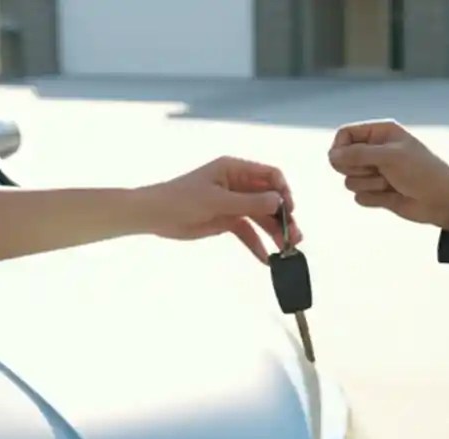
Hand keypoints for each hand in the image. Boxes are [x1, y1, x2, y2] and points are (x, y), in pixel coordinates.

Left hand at [141, 156, 301, 263]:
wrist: (155, 215)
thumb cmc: (182, 199)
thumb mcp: (218, 200)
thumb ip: (249, 202)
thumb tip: (279, 201)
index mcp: (235, 169)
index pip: (270, 176)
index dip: (283, 191)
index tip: (290, 209)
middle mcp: (238, 184)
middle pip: (269, 200)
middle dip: (283, 218)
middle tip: (294, 237)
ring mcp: (233, 203)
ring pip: (261, 218)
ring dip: (274, 233)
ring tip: (286, 250)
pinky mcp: (227, 221)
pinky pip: (247, 232)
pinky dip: (256, 244)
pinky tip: (265, 259)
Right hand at [327, 119, 448, 229]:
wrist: (441, 200)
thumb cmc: (421, 171)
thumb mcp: (391, 156)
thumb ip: (359, 154)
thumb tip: (332, 156)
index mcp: (380, 134)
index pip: (345, 135)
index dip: (340, 148)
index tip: (342, 159)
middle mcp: (374, 151)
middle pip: (343, 159)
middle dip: (357, 168)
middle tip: (379, 170)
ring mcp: (374, 173)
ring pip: (350, 180)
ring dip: (369, 185)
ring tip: (391, 183)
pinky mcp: (375, 193)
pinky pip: (359, 197)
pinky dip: (374, 198)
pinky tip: (392, 196)